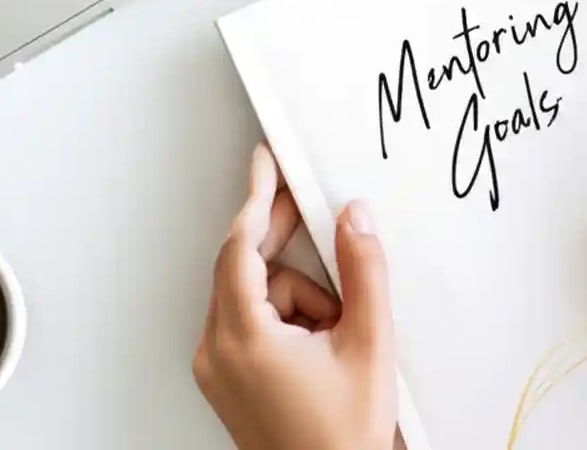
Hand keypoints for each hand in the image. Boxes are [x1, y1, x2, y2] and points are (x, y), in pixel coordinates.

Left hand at [193, 144, 396, 449]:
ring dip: (300, 298)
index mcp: (244, 340)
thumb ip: (364, 272)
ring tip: (340, 332)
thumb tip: (354, 219)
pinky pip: (253, 322)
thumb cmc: (341, 439)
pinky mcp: (228, 378)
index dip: (257, 199)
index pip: (241, 249)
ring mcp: (218, 367)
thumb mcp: (368, 346)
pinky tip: (324, 341)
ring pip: (256, 297)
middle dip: (287, 248)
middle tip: (313, 210)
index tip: (265, 165)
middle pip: (246, 269)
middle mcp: (218, 352)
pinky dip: (288, 319)